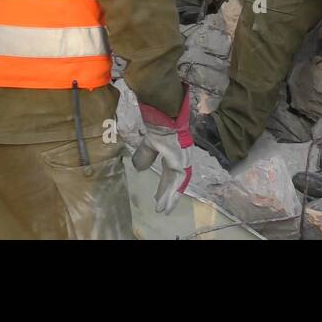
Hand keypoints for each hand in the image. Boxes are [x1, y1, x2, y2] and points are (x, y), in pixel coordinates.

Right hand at [131, 90, 193, 214]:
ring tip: (163, 209)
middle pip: (174, 179)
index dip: (165, 185)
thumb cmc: (157, 122)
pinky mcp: (181, 160)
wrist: (163, 112)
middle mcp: (180, 156)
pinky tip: (166, 200)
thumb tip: (139, 168)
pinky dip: (172, 191)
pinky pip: (178, 180)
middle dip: (168, 193)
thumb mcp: (149, 142)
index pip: (170, 172)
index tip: (159, 198)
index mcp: (174, 152)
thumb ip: (146, 155)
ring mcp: (182, 158)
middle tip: (162, 209)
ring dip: (170, 196)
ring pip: (177, 182)